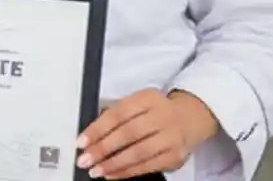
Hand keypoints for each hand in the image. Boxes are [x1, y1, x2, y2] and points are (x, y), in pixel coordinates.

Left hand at [75, 88, 217, 179]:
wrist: (190, 119)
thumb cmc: (156, 112)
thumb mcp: (139, 103)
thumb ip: (117, 114)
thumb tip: (91, 134)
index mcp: (148, 98)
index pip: (119, 113)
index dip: (98, 128)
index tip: (82, 141)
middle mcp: (162, 115)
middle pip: (128, 133)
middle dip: (103, 148)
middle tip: (85, 159)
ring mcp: (170, 137)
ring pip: (138, 152)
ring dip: (113, 164)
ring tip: (96, 170)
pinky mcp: (174, 156)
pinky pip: (147, 166)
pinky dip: (127, 172)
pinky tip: (112, 174)